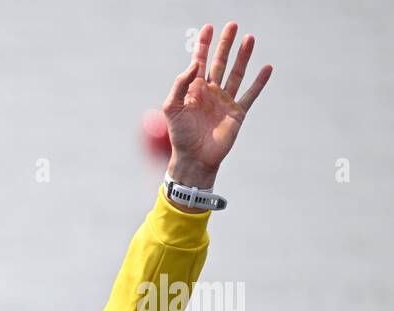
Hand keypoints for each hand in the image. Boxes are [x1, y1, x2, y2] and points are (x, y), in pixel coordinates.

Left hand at [162, 22, 271, 187]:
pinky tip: (267, 68)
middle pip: (220, 62)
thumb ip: (179, 85)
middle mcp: (210, 92)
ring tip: (250, 38)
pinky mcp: (237, 113)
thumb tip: (193, 64)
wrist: (194, 158)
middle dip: (225, 44)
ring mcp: (225, 101)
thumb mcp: (171, 108)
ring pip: (236, 74)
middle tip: (233, 25)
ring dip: (243, 56)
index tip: (208, 27)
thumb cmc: (180, 135)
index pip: (199, 62)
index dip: (203, 45)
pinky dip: (259, 82)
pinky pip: (251, 94)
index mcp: (193, 90)